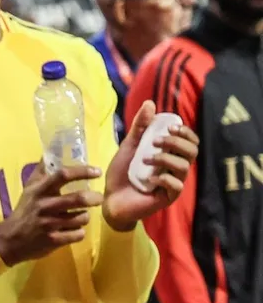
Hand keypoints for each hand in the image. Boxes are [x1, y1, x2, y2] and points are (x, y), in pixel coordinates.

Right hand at [0, 164, 100, 265]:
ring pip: (81, 218)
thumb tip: (50, 152)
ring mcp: (49, 224)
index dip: (83, 171)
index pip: (63, 175)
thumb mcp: (29, 189)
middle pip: (78, 198)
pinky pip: (78, 234)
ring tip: (79, 216)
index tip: (97, 171)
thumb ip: (42, 172)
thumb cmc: (24, 211)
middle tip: (98, 198)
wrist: (10, 240)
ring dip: (84, 217)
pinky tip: (71, 231)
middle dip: (94, 198)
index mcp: (40, 191)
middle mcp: (45, 206)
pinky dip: (78, 232)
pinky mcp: (54, 240)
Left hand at [102, 100, 199, 230]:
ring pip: (184, 166)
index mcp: (171, 154)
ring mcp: (173, 183)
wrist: (109, 199)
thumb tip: (150, 103)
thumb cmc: (122, 173)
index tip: (170, 128)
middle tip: (155, 142)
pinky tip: (149, 179)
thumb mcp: (129, 146)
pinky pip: (176, 185)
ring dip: (165, 158)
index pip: (190, 141)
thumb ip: (140, 127)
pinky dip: (163, 178)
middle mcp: (176, 168)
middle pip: (193, 151)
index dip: (185, 132)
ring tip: (145, 159)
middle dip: (176, 142)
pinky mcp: (168, 197)